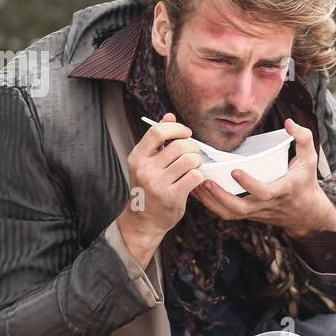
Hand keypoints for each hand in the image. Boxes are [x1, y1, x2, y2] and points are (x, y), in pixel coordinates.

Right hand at [118, 112, 205, 265]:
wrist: (144, 220)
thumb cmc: (148, 188)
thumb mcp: (146, 162)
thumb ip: (157, 139)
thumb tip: (169, 116)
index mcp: (137, 157)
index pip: (158, 131)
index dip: (177, 129)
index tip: (185, 134)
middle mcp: (145, 169)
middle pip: (179, 146)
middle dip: (192, 148)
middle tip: (192, 155)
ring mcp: (158, 184)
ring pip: (190, 160)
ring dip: (197, 162)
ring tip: (193, 167)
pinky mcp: (172, 197)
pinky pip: (195, 176)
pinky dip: (199, 176)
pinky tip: (193, 180)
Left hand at [190, 118, 335, 238]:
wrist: (306, 213)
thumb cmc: (306, 182)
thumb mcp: (310, 159)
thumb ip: (303, 138)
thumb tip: (289, 122)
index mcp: (282, 190)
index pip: (264, 192)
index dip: (249, 184)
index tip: (234, 171)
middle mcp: (267, 205)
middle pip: (240, 208)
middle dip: (221, 197)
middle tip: (205, 181)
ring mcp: (256, 212)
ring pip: (230, 214)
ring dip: (211, 202)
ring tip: (196, 185)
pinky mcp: (249, 215)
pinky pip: (228, 214)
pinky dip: (212, 205)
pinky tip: (200, 191)